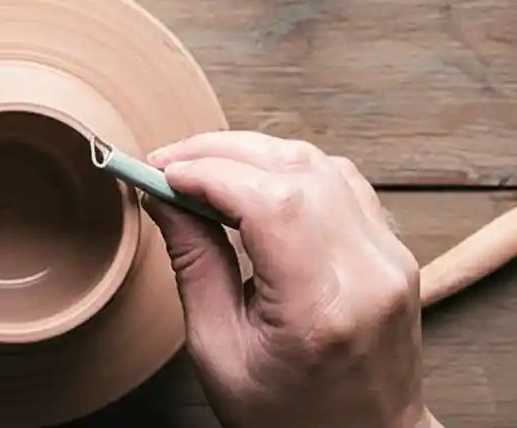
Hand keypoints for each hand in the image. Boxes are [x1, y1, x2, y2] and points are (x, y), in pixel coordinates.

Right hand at [146, 132, 428, 427]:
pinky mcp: (393, 250)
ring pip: (320, 163)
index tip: (161, 172)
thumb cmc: (288, 416)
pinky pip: (341, 181)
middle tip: (167, 163)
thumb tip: (162, 196)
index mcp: (321, 308)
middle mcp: (368, 273)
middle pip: (296, 168)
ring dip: (254, 153)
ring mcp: (390, 258)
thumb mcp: (217, 351)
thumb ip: (193, 264)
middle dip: (221, 152)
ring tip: (202, 169)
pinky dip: (289, 169)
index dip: (209, 172)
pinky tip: (251, 183)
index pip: (270, 202)